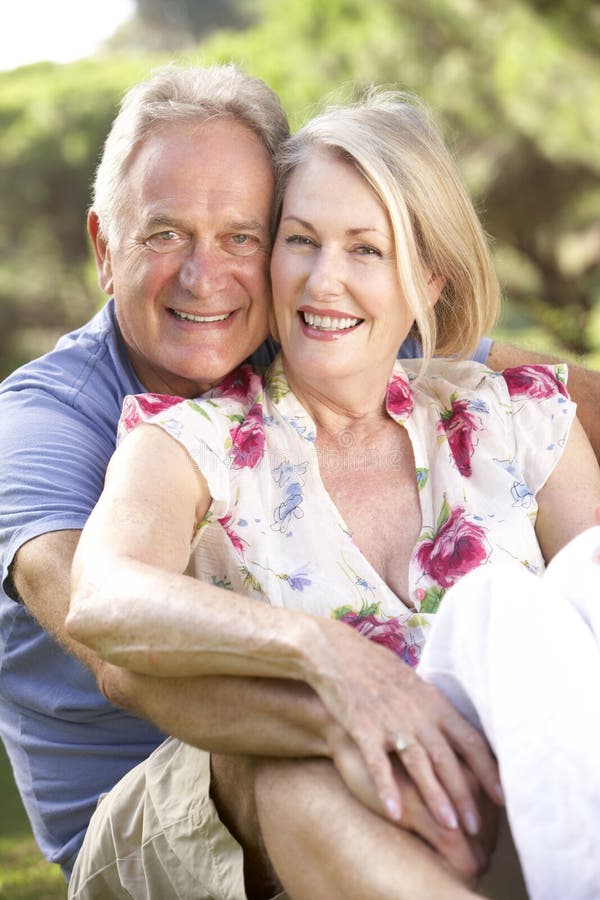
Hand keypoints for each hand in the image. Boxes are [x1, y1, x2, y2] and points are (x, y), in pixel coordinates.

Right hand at [311, 619, 502, 833]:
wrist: (336, 653)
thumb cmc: (377, 670)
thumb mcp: (414, 685)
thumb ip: (434, 711)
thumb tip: (456, 732)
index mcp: (434, 703)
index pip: (471, 741)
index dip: (489, 771)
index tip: (503, 797)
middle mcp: (418, 713)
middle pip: (448, 758)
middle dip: (465, 795)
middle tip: (478, 827)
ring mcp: (391, 721)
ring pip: (419, 763)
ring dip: (436, 796)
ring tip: (450, 827)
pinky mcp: (363, 727)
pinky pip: (378, 763)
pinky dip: (387, 788)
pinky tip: (394, 814)